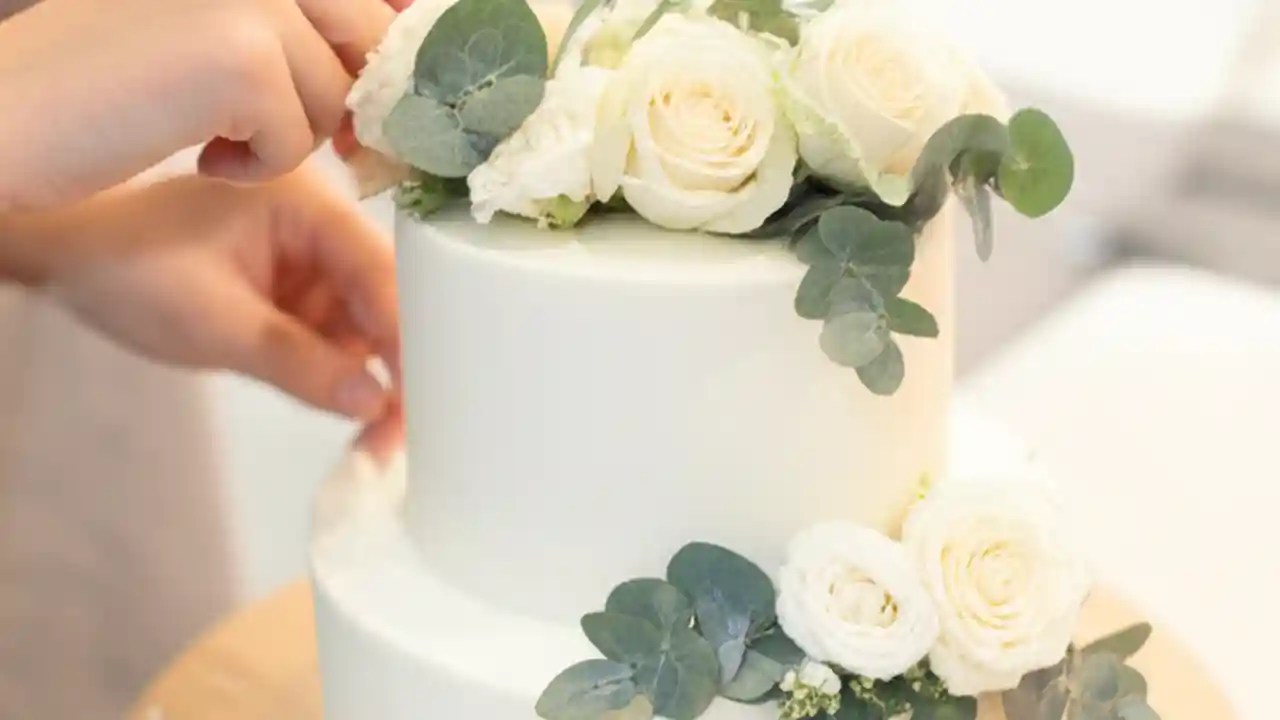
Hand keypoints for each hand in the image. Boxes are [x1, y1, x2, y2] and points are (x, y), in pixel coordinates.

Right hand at [0, 0, 395, 209]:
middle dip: (348, 103)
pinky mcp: (242, 58)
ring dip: (290, 138)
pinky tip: (204, 157)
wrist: (8, 114)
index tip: (360, 99)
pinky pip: (299, 140)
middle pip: (370, 42)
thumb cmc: (106, 78)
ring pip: (336, 98)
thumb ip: (298, 21)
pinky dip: (258, 166)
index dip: (380, 54)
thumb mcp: (215, 24)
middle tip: (290, 132)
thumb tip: (399, 45)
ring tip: (216, 138)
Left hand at [23, 169, 400, 419]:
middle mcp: (318, 227)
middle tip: (407, 434)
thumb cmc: (127, 271)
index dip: (408, 335)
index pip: (377, 271)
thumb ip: (299, 363)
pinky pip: (333, 339)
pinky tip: (357, 420)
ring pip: (363, 328)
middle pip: (382, 301)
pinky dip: (341, 379)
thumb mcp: (216, 324)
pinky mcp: (294, 294)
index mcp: (304, 205)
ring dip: (371, 382)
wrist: (67, 262)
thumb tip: (374, 403)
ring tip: (380, 442)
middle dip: (396, 367)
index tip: (427, 394)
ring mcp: (307, 262)